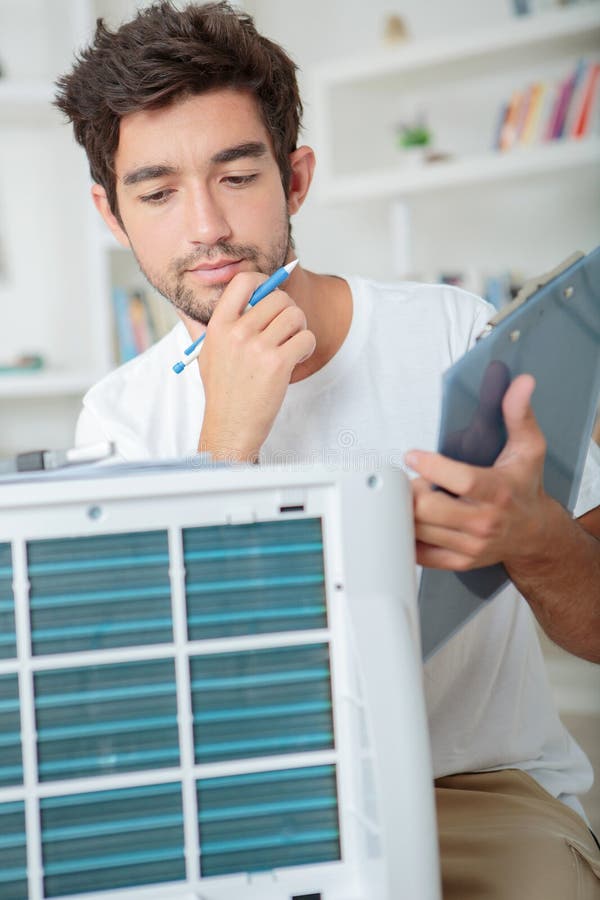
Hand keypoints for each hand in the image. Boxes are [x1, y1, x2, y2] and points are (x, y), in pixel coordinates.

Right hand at [198, 271, 314, 461]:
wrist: (230, 426)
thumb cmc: (222, 392)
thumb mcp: (204, 354)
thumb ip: (200, 327)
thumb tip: (182, 304)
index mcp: (218, 326)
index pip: (244, 282)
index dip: (264, 282)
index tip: (270, 295)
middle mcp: (237, 332)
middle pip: (278, 298)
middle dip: (289, 310)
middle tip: (287, 328)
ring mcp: (258, 348)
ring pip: (296, 315)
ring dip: (300, 328)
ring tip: (292, 344)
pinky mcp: (278, 363)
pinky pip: (307, 337)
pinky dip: (308, 346)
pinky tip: (297, 358)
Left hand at [408, 375, 551, 571]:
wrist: (534, 533)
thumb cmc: (525, 488)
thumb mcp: (528, 448)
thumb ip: (518, 414)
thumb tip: (520, 384)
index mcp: (498, 492)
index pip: (461, 481)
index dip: (431, 466)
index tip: (413, 455)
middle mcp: (484, 522)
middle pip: (428, 508)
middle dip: (411, 489)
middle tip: (413, 479)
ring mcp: (471, 545)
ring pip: (419, 530)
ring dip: (409, 510)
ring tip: (419, 497)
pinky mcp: (460, 562)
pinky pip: (421, 554)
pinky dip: (410, 536)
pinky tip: (415, 520)